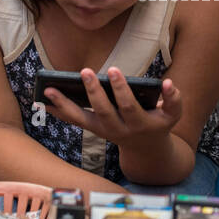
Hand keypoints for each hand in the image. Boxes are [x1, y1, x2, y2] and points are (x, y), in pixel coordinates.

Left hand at [42, 67, 182, 147]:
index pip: (128, 106)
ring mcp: (103, 131)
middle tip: (85, 71)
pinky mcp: (93, 129)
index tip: (115, 70)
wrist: (147, 149)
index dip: (121, 89)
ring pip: (81, 120)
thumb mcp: (173, 114)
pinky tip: (44, 100)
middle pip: (103, 111)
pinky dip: (59, 111)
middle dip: (93, 92)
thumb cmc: (159, 123)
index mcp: (139, 124)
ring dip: (64, 105)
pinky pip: (74, 120)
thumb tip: (169, 83)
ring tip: (49, 90)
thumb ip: (174, 99)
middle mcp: (118, 130)